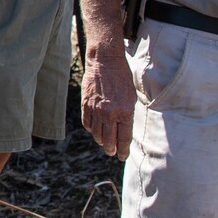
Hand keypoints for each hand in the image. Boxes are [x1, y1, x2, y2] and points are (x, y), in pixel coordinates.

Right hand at [81, 44, 136, 160]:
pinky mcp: (86, 105)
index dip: (123, 150)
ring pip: (97, 134)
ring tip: (104, 142)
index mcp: (125, 112)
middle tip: (112, 152)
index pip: (124, 138)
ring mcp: (96, 110)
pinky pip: (87, 124)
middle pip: (109, 140)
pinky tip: (95, 130)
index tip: (122, 156)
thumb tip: (124, 130)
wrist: (105, 61)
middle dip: (111, 149)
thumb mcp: (131, 97)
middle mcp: (110, 114)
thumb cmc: (122, 77)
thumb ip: (127, 115)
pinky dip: (91, 129)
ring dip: (101, 140)